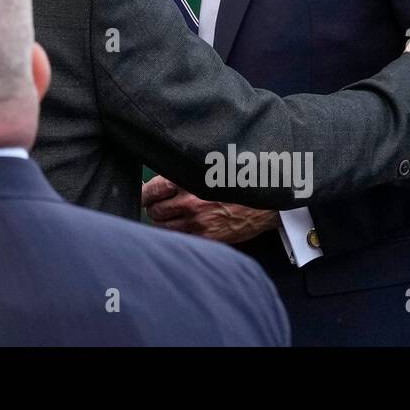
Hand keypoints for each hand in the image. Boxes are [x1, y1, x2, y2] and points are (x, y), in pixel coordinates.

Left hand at [142, 176, 277, 243]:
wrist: (264, 202)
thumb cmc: (234, 183)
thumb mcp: (207, 170)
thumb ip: (182, 175)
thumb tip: (155, 184)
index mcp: (189, 179)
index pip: (151, 190)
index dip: (146, 194)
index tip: (147, 196)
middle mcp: (190, 201)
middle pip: (154, 211)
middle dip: (155, 209)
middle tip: (162, 206)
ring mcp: (198, 222)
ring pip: (164, 227)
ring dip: (165, 223)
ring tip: (175, 217)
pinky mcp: (207, 237)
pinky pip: (180, 238)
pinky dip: (179, 234)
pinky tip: (188, 226)